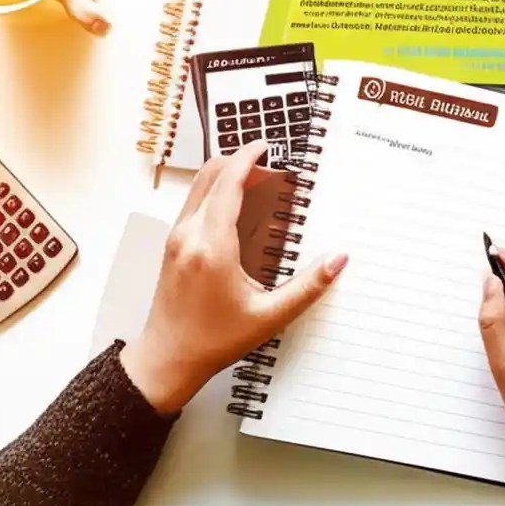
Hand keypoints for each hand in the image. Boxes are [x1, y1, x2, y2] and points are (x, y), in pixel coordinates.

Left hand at [121, 142, 347, 412]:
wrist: (167, 358)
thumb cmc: (213, 341)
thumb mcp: (269, 316)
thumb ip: (308, 287)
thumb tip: (337, 260)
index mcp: (211, 246)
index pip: (228, 183)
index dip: (248, 158)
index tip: (266, 147)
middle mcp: (188, 235)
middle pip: (209, 175)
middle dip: (240, 161)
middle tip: (270, 165)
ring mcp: (176, 239)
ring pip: (198, 187)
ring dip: (226, 175)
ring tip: (258, 182)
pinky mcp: (172, 246)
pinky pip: (194, 204)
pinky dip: (216, 193)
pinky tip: (237, 209)